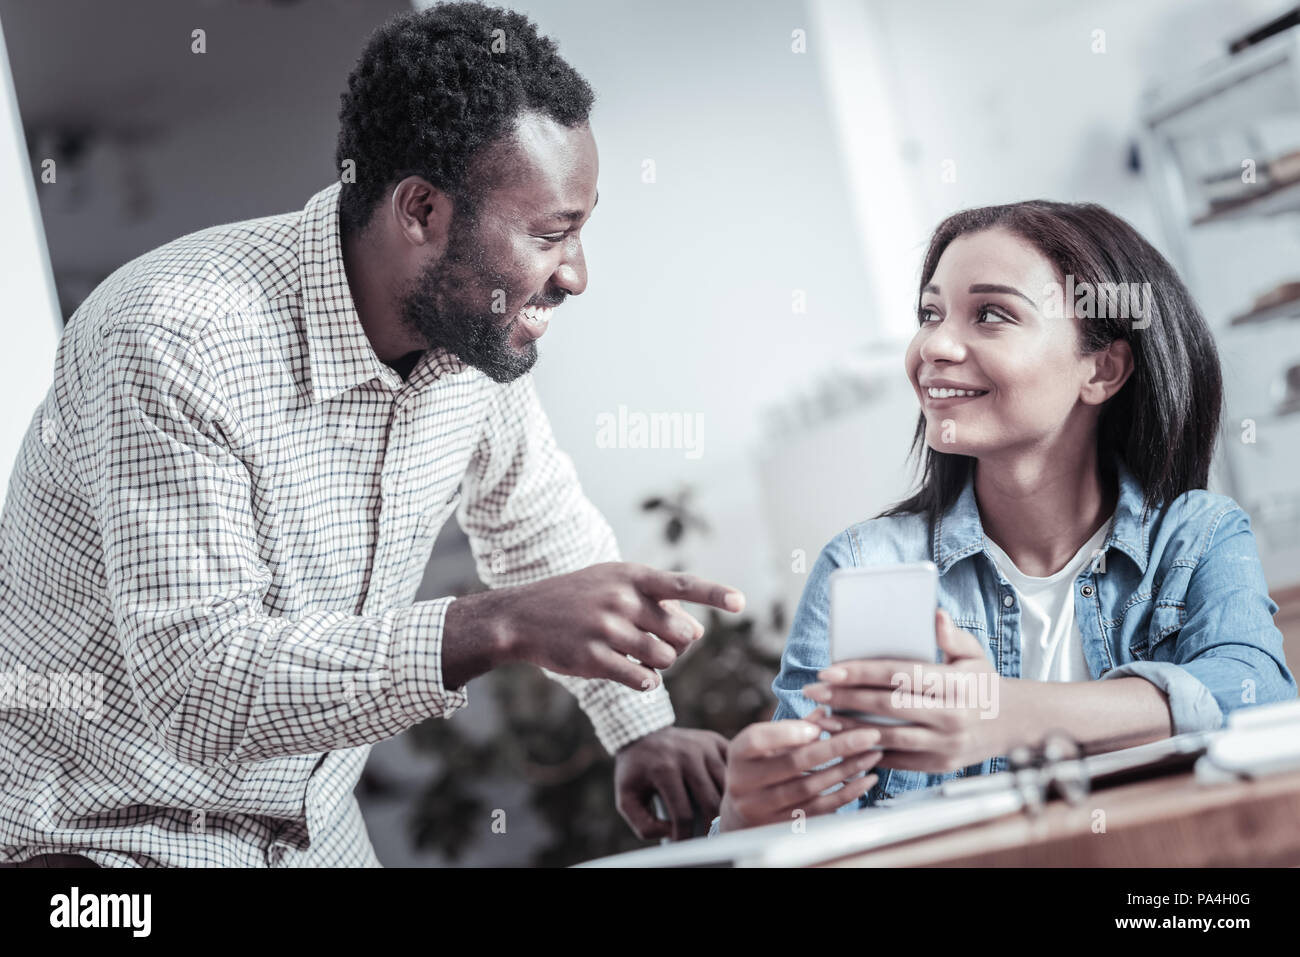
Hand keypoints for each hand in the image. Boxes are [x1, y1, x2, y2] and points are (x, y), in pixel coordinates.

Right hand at [443, 562, 743, 689]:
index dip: (714, 594)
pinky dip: (645, 682)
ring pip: (664, 660)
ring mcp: (607, 629)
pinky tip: (633, 675)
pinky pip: (642, 680)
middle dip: (676, 645)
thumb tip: (698, 633)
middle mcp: (622, 599)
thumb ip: (655, 601)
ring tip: (636, 656)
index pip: (683, 584)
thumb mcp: (612, 583)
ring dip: (659, 665)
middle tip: (652, 641)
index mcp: (631, 576)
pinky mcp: (594, 659)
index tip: (740, 603)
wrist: (522, 616)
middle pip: (681, 634)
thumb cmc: (577, 598)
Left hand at [614, 726, 728, 840]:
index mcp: (664, 769)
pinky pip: (734, 768)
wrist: (642, 733)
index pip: (683, 813)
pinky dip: (734, 785)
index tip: (684, 844)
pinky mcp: (715, 741)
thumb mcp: (626, 798)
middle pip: (711, 801)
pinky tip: (728, 798)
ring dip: (727, 807)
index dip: (685, 835)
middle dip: (712, 826)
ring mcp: (704, 745)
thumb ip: (644, 825)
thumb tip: (672, 832)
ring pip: (728, 785)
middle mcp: (688, 754)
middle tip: (709, 838)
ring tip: (721, 823)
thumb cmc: (636, 771)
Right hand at [717, 717, 883, 831]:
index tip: (819, 727)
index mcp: (738, 754)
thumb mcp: (766, 742)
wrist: (741, 809)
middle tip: (869, 735)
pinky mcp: (782, 827)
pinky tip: (866, 780)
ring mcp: (762, 808)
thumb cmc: (759, 764)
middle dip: (836, 748)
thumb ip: (794, 726)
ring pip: (810, 787)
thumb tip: (827, 713)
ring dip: (847, 770)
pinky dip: (846, 794)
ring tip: (872, 755)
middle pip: (793, 764)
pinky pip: (819, 810)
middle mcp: (743, 783)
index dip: (789, 732)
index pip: (758, 740)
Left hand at [801, 609, 1008, 773]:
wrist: (1013, 725)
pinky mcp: (938, 765)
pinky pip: (895, 760)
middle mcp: (951, 717)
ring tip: (820, 715)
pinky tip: (843, 740)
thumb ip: (952, 636)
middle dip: (845, 698)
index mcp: (957, 685)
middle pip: (887, 706)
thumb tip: (935, 615)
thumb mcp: (975, 655)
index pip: (901, 675)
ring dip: (848, 728)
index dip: (862, 672)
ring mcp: (945, 745)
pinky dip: (866, 750)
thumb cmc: (982, 683)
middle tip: (814, 690)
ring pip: (887, 737)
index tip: (829, 669)